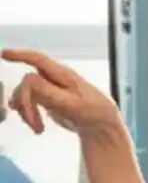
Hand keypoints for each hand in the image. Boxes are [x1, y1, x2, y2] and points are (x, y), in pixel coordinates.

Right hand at [2, 49, 123, 136]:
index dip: (20, 55)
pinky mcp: (47, 101)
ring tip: (38, 128)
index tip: (3, 54)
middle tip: (33, 123)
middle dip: (25, 102)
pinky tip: (37, 127)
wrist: (102, 126)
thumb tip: (28, 83)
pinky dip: (29, 115)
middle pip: (27, 83)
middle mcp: (54, 79)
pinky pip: (29, 104)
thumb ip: (49, 93)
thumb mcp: (72, 104)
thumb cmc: (93, 112)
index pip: (38, 59)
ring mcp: (49, 89)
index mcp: (63, 75)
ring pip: (25, 94)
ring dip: (26, 112)